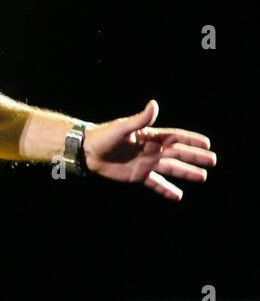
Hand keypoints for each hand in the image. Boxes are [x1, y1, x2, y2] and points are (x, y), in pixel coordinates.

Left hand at [83, 99, 215, 200]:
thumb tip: (154, 104)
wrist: (87, 152)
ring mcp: (146, 163)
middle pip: (178, 154)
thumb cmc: (104, 136)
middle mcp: (152, 150)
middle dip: (195, 157)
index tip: (207, 143)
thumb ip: (140, 119)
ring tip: (203, 177)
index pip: (176, 137)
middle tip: (212, 161)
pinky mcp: (138, 176)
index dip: (191, 140)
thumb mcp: (122, 128)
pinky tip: (178, 196)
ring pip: (171, 169)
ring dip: (187, 173)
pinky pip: (156, 184)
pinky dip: (167, 190)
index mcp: (150, 136)